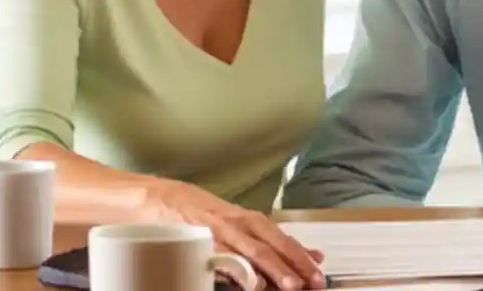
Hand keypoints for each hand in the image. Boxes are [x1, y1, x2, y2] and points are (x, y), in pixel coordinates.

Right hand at [144, 178, 325, 289]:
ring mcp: (217, 233)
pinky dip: (237, 270)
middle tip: (313, 282)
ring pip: (250, 252)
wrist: (161, 199)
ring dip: (273, 269)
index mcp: (250, 220)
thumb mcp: (241, 225)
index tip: (320, 272)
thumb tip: (312, 255)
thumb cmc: (205, 215)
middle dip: (294, 265)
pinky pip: (221, 258)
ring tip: (290, 285)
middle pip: (271, 245)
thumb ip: (273, 241)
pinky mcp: (197, 243)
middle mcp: (237, 224)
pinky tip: (250, 282)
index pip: (282, 239)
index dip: (303, 256)